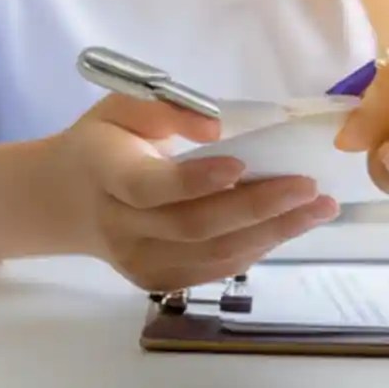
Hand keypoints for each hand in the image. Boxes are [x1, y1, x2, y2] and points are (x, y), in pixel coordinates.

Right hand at [50, 95, 338, 290]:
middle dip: (259, 208)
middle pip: (194, 226)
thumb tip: (218, 126)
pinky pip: (214, 269)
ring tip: (318, 209)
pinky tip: (290, 226)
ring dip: (273, 234)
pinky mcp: (158, 280)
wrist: (69, 200)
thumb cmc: (106, 143)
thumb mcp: (122, 107)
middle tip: (309, 188)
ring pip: (212, 255)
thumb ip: (164, 109)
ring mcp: (139, 262)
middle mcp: (120, 227)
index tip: (242, 165)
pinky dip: (257, 248)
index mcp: (107, 174)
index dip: (196, 181)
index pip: (151, 187)